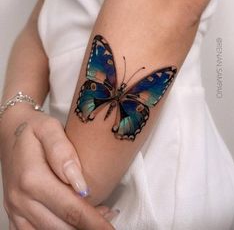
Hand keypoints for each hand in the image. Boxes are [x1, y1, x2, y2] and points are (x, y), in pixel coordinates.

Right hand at [0, 106, 117, 228]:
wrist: (8, 131)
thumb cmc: (32, 128)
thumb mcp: (49, 128)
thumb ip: (62, 152)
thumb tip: (80, 183)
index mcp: (32, 178)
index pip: (69, 208)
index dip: (94, 221)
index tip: (110, 227)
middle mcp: (21, 199)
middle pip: (61, 227)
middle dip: (89, 227)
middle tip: (110, 219)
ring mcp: (16, 209)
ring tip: (98, 218)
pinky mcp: (15, 213)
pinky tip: (75, 224)